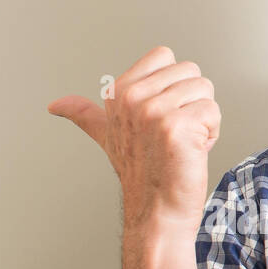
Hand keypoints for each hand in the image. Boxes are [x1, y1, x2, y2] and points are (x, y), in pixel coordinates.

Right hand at [47, 45, 220, 229]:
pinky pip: (212, 111)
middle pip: (190, 71)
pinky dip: (211, 134)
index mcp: (119, 93)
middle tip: (173, 135)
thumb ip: (84, 115)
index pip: (166, 57)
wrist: (157, 212)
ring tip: (182, 143)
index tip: (160, 119)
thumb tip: (55, 105)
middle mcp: (132, 99)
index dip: (173, 87)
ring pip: (204, 89)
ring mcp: (153, 112)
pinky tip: (191, 152)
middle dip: (192, 103)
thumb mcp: (107, 136)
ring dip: (203, 119)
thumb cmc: (141, 174)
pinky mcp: (176, 126)